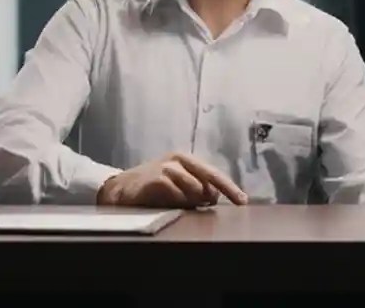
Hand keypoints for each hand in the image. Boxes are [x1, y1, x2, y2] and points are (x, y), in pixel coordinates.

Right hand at [96, 152, 247, 207]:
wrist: (121, 189)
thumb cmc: (152, 188)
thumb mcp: (177, 185)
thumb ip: (197, 188)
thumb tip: (216, 198)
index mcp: (185, 159)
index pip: (214, 173)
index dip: (230, 188)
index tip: (242, 201)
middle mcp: (178, 160)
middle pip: (208, 180)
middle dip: (209, 197)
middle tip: (200, 204)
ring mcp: (168, 168)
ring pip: (195, 191)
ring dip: (190, 202)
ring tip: (174, 203)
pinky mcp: (158, 179)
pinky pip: (179, 196)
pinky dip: (176, 203)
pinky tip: (165, 202)